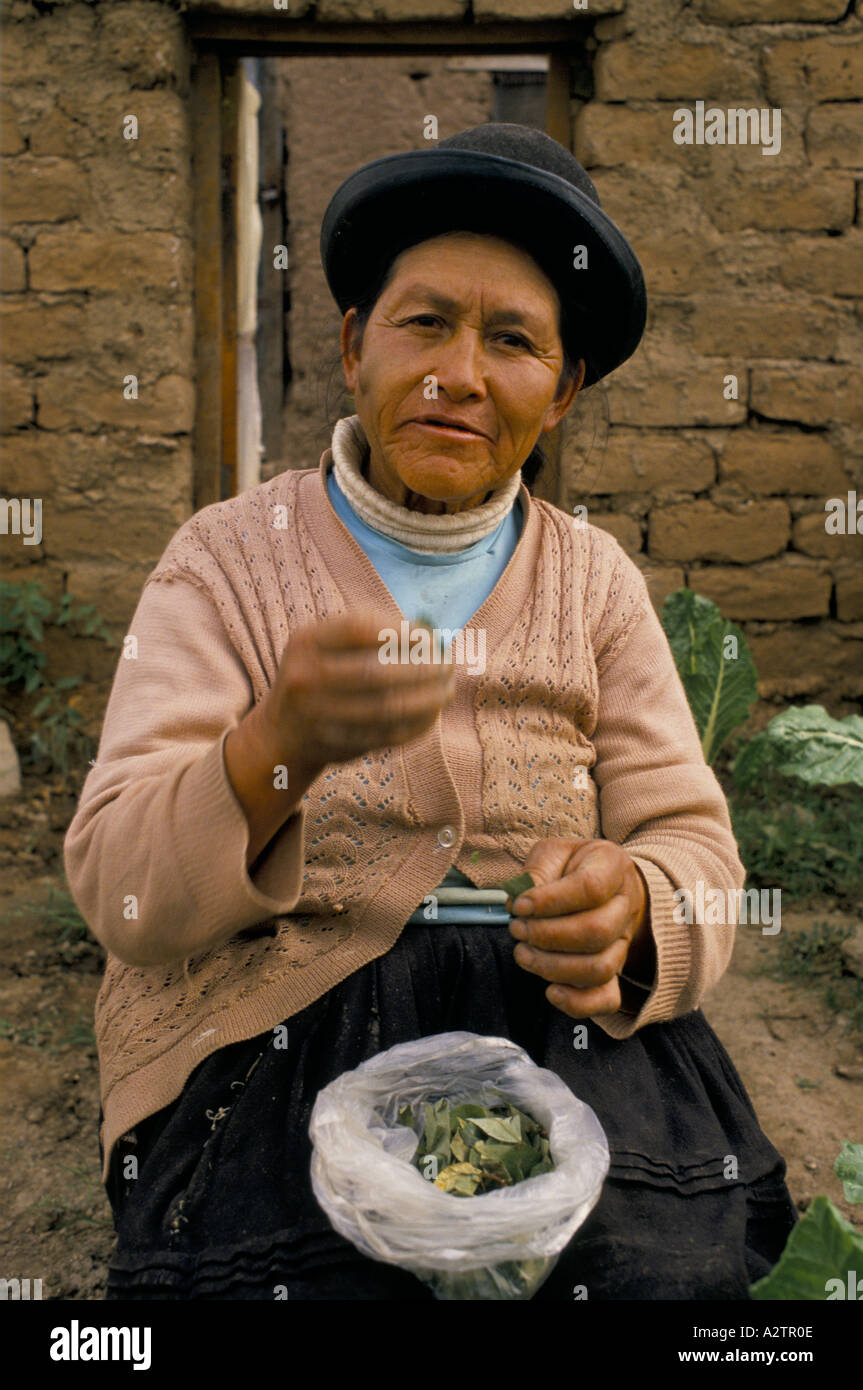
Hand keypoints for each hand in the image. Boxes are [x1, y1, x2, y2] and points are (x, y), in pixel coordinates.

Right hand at [258, 608, 455, 774]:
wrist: (282, 732)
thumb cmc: (318, 675)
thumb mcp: (325, 645)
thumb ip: (368, 634)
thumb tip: (429, 632)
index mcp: (306, 642)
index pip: (360, 628)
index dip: (402, 631)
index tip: (430, 636)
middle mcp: (306, 677)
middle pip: (377, 671)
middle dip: (423, 668)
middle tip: (448, 665)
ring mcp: (318, 715)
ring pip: (387, 707)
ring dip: (428, 699)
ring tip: (448, 690)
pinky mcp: (335, 745)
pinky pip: (387, 735)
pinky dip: (417, 724)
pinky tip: (432, 713)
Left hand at [506, 836, 653, 1018]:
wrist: (604, 883)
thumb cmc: (571, 866)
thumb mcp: (553, 853)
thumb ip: (538, 871)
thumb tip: (520, 902)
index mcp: (612, 867)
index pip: (590, 888)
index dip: (550, 901)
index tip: (519, 906)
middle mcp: (625, 906)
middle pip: (596, 932)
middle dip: (547, 935)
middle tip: (518, 929)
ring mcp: (623, 943)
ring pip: (599, 968)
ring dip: (553, 967)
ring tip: (523, 953)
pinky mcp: (615, 972)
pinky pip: (607, 999)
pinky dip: (578, 1003)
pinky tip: (551, 992)